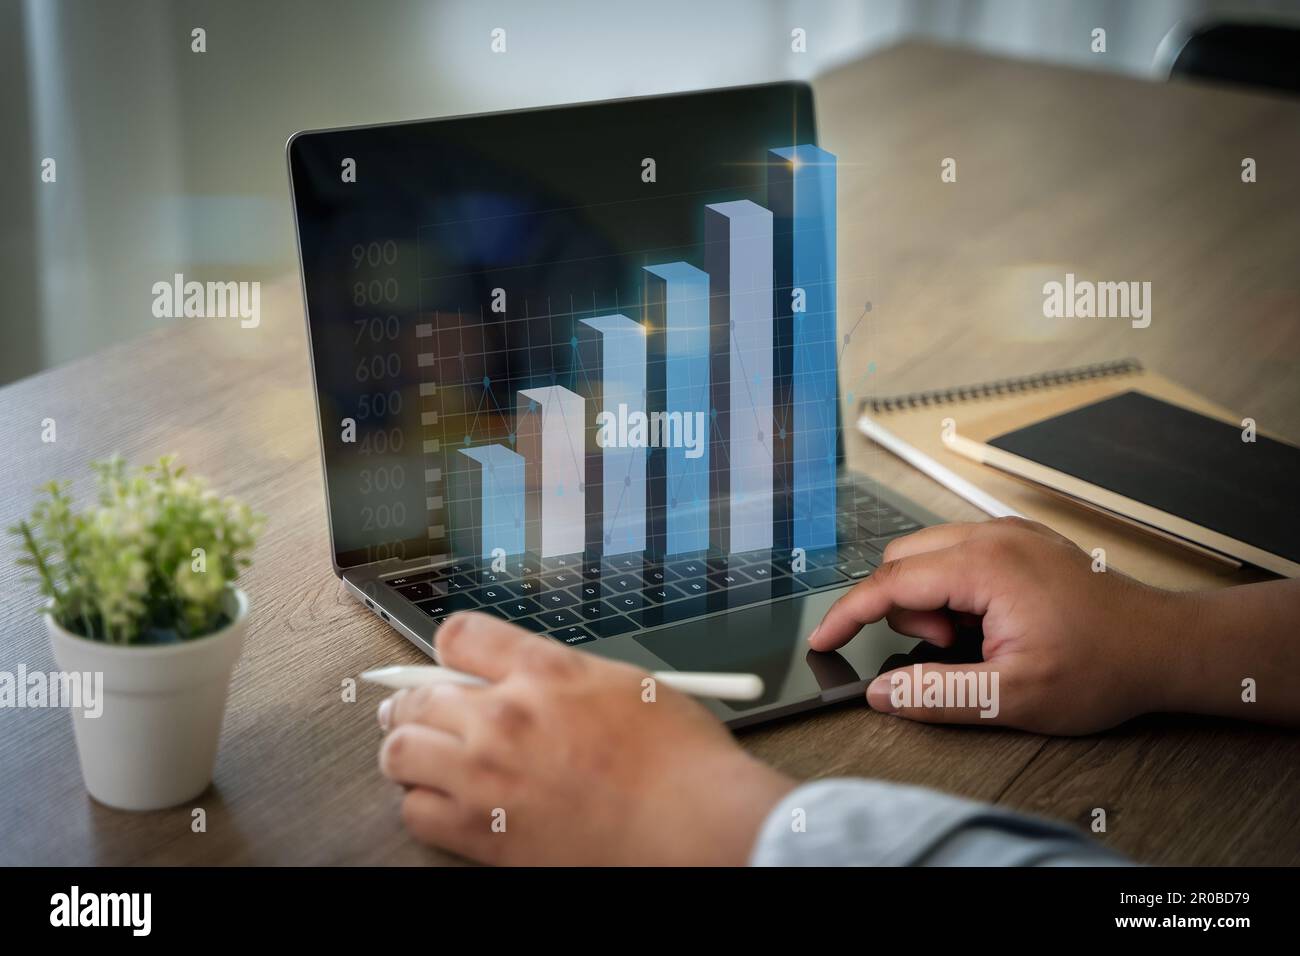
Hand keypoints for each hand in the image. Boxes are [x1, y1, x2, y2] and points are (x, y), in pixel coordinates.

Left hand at [377, 612, 794, 864]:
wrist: (692, 827)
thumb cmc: (678, 761)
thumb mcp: (625, 684)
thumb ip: (563, 676)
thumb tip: (527, 679)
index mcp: (545, 671)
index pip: (458, 636)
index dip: (447, 648)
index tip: (447, 663)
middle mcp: (506, 717)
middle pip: (418, 695)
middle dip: (411, 700)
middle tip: (411, 709)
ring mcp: (487, 776)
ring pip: (401, 752)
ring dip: (406, 750)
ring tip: (418, 755)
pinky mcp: (483, 832)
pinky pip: (416, 811)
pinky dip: (422, 804)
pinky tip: (442, 801)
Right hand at [809, 518, 1186, 734]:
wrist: (1164, 645)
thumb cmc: (1103, 667)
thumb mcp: (1014, 697)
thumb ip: (939, 694)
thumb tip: (882, 693)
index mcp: (986, 565)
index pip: (890, 583)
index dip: (848, 614)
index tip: (823, 640)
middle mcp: (992, 535)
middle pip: (902, 560)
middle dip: (903, 610)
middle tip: (946, 651)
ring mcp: (1007, 532)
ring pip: (926, 554)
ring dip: (929, 599)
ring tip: (971, 640)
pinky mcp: (1019, 539)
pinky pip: (956, 553)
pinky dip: (951, 588)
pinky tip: (985, 622)